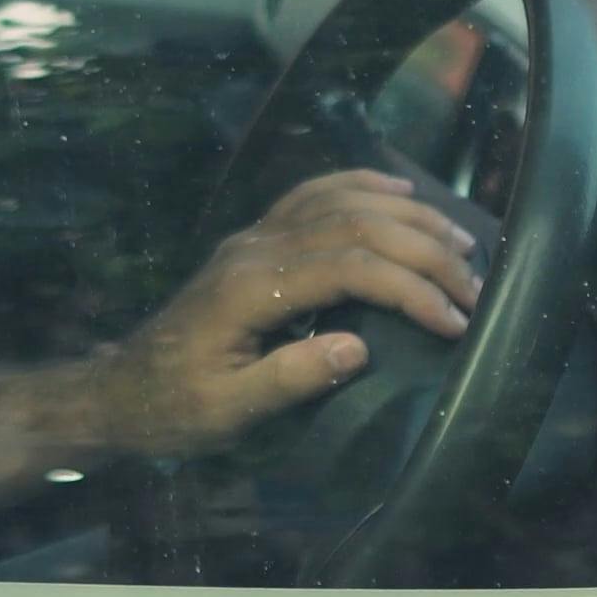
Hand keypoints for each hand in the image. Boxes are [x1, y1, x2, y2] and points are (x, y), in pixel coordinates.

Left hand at [83, 170, 479, 456]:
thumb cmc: (175, 409)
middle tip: (474, 286)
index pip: (348, 266)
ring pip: (340, 200)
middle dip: (424, 250)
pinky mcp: (254, 240)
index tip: (455, 321)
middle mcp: (256, 248)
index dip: (409, 287)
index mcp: (252, 289)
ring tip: (458, 242)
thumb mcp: (228, 412)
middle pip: (355, 225)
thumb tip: (360, 347)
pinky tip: (398, 191)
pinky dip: (361, 185)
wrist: (122, 389)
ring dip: (405, 215)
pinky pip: (313, 194)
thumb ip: (289, 379)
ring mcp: (254, 237)